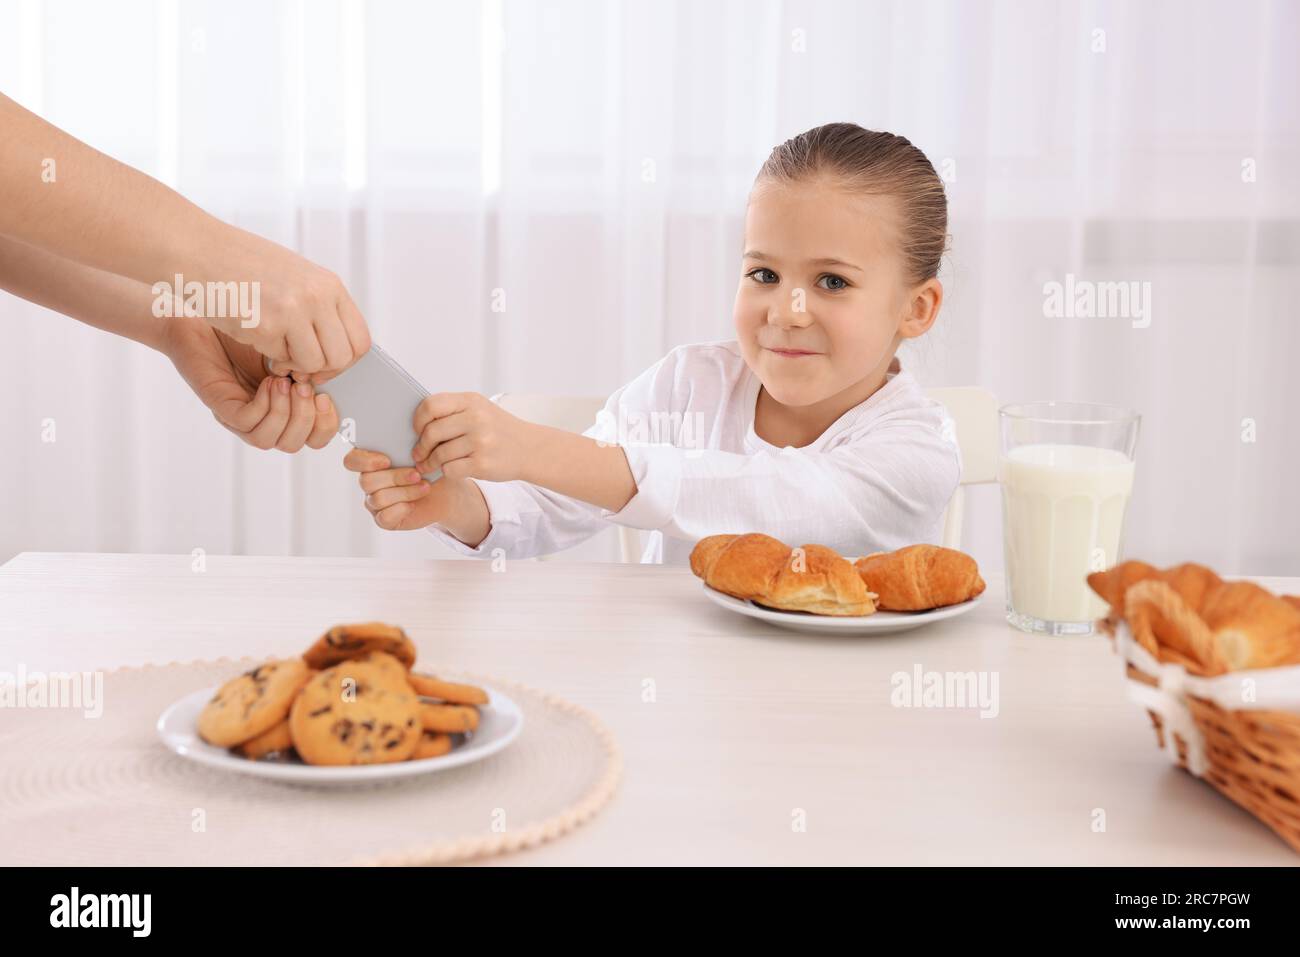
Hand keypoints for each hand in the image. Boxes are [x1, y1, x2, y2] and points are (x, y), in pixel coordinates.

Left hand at [160, 315, 339, 450]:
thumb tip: (344, 370)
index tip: (330, 392)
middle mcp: (269, 416)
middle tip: (307, 387)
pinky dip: (265, 407)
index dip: (330, 422)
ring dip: (288, 414)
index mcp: (290, 405)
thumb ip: (317, 359)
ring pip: (276, 441)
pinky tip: (268, 382)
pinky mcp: (223, 409)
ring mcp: (245, 416)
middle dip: (310, 420)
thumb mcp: (293, 342)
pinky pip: (250, 425)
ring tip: (286, 382)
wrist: (205, 314)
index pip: (320, 433)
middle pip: (301, 442)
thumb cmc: (248, 325)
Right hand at [199, 226, 370, 380]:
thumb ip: (319, 307)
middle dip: (322, 369)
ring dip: (294, 365)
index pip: (361, 339)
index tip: (325, 361)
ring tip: (274, 346)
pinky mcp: (267, 326)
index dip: (346, 359)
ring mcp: (294, 311)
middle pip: (343, 357)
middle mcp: (317, 297)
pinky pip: (280, 360)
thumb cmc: (241, 264)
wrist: (197, 249)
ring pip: (315, 364)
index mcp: (328, 285)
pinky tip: (254, 334)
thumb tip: (337, 348)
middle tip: (298, 364)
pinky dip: (268, 355)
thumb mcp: (295, 276)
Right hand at [342, 449, 440, 529]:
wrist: (445, 491)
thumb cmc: (429, 467)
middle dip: (396, 477)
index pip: (352, 461)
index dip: (365, 461)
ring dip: (405, 492)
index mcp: (370, 461)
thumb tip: (402, 438)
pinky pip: (385, 517)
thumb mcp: (420, 452)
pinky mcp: (384, 519)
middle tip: (417, 474)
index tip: (387, 461)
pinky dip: (402, 510)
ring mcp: (374, 502)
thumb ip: (405, 444)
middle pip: (367, 481)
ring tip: (425, 487)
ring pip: (379, 498)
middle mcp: (368, 482)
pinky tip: (414, 504)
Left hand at [410, 392, 538, 482]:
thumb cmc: (498, 430)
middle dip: (421, 446)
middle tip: (419, 454)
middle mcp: (476, 419)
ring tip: (428, 465)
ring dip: (430, 462)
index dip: (418, 420)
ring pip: (439, 454)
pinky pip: (450, 469)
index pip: (431, 405)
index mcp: (471, 402)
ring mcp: (481, 442)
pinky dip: (445, 472)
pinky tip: (448, 470)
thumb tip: (417, 424)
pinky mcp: (483, 464)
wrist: (530, 449)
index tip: (417, 430)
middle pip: (432, 432)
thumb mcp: (479, 409)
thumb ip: (452, 411)